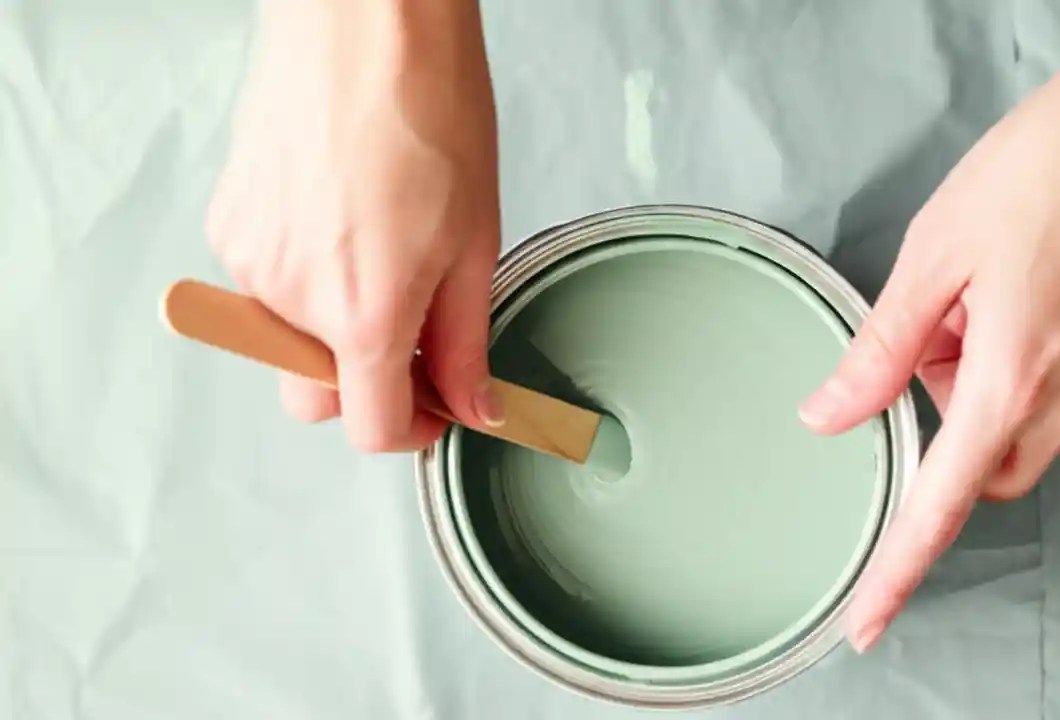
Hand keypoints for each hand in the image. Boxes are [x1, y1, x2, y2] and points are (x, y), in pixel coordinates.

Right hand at [206, 0, 501, 451]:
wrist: (364, 26)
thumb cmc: (427, 112)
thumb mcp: (473, 244)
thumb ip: (466, 343)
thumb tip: (475, 405)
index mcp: (363, 316)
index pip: (372, 428)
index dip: (414, 431)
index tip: (436, 409)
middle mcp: (292, 302)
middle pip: (316, 397)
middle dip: (364, 386)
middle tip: (413, 336)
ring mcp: (251, 262)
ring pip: (287, 340)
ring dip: (331, 328)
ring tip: (379, 252)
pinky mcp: (230, 223)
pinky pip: (266, 283)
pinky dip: (304, 277)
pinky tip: (342, 220)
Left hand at [798, 0, 1059, 652]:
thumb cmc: (1051, 165)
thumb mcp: (935, 255)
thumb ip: (879, 351)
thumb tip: (831, 415)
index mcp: (1014, 377)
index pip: (942, 504)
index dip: (899, 570)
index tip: (869, 621)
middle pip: (978, 465)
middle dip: (938, 420)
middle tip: (926, 337)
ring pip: (1009, 424)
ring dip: (970, 383)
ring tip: (969, 290)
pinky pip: (1041, 388)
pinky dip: (1004, 361)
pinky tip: (1001, 288)